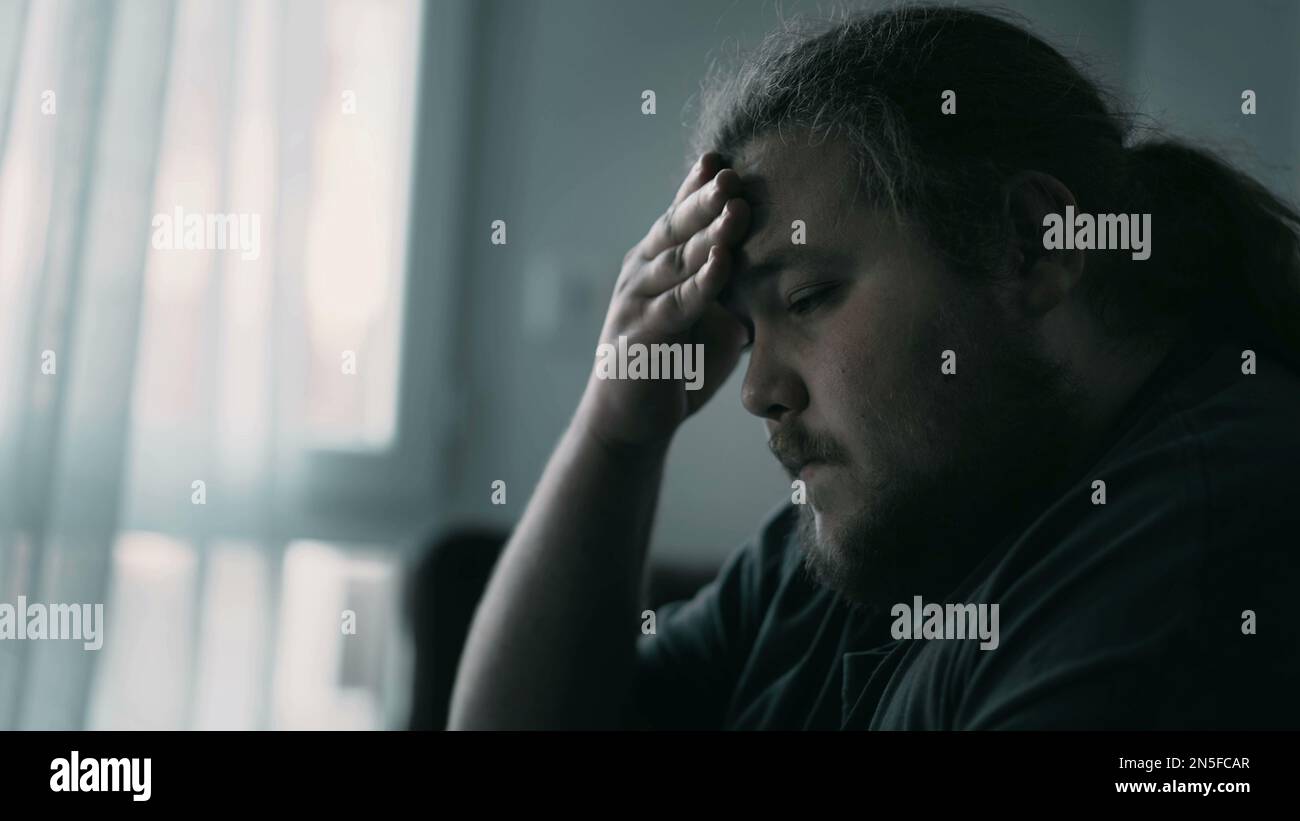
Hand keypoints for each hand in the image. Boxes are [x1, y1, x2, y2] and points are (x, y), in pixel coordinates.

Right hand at [577, 153, 750, 449]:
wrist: (631, 421)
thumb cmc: (677, 364)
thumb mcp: (710, 317)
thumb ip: (734, 287)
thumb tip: (788, 267)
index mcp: (657, 261)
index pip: (680, 214)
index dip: (699, 185)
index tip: (726, 156)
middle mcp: (641, 273)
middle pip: (676, 226)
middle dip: (705, 196)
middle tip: (733, 170)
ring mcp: (636, 302)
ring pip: (676, 259)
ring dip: (707, 231)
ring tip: (736, 205)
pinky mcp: (640, 336)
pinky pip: (675, 304)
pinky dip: (701, 282)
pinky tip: (722, 262)